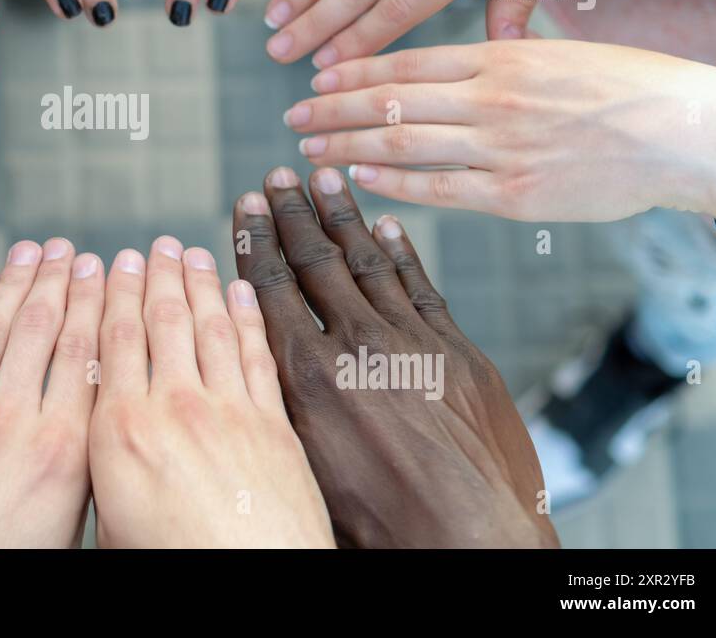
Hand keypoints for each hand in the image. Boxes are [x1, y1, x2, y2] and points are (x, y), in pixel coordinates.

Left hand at [0, 239, 101, 547]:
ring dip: (14, 283)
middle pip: (43, 329)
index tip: (104, 268)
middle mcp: (13, 421)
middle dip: (59, 280)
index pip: (87, 352)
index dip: (96, 302)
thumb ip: (82, 462)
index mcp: (62, 449)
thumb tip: (97, 415)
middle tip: (70, 247)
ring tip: (31, 250)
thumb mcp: (68, 523)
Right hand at [89, 239, 332, 547]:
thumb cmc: (175, 568)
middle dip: (156, 275)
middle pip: (161, 321)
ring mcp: (228, 410)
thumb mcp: (109, 519)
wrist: (252, 583)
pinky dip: (249, 317)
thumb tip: (100, 434)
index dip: (114, 292)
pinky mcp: (273, 425)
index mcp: (121, 428)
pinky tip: (242, 291)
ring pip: (210, 327)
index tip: (113, 262)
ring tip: (192, 253)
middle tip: (154, 244)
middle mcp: (173, 406)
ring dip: (200, 283)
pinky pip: (258, 354)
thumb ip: (104, 463)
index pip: (113, 339)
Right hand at [234, 166, 558, 547]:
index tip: (244, 205)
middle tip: (276, 177)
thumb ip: (278, 400)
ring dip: (343, 216)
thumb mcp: (301, 462)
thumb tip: (255, 359)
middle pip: (316, 262)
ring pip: (368, 262)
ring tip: (324, 179)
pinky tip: (387, 225)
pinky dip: (401, 252)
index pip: (272, 287)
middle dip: (292, 214)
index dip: (255, 240)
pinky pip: (421, 287)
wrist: (470, 538)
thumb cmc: (379, 522)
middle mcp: (356, 346)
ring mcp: (412, 343)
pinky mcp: (456, 353)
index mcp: (308, 376)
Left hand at [287, 40, 715, 225]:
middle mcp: (491, 98)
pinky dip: (392, 184)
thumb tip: (458, 56)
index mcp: (500, 57)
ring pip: (402, 145)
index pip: (405, 63)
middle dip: (332, 108)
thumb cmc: (627, 88)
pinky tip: (358, 180)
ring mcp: (501, 147)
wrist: (686, 132)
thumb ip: (501, 55)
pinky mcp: (516, 194)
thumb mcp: (556, 52)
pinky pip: (438, 189)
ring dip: (346, 145)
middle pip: (389, 102)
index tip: (316, 77)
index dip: (352, 71)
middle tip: (293, 115)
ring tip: (309, 148)